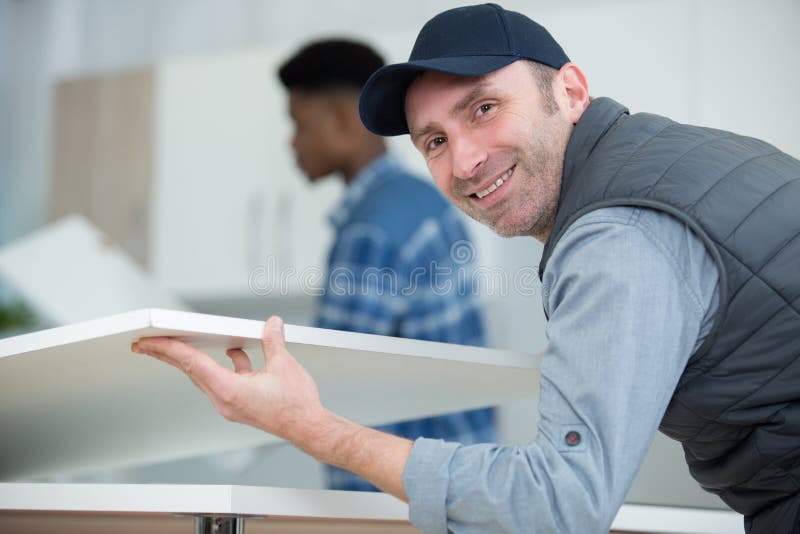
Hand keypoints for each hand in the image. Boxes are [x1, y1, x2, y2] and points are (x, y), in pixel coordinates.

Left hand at [131, 316, 325, 442]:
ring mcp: (230, 404)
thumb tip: (271, 324)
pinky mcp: (239, 404)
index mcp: (229, 390)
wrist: (308, 428)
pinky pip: (223, 380)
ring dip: (191, 360)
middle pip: (190, 372)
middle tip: (144, 343)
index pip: (192, 364)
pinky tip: (235, 352)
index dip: (169, 349)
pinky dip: (224, 365)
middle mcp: (224, 400)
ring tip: (178, 344)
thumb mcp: (284, 365)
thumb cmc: (295, 405)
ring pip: (204, 377)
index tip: (149, 342)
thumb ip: (273, 341)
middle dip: (167, 356)